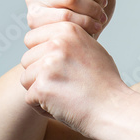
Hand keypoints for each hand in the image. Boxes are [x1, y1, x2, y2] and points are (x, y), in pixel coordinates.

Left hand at [20, 21, 125, 135]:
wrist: (113, 109)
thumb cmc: (105, 83)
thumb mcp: (91, 49)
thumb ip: (68, 40)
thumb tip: (46, 38)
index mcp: (67, 29)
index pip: (31, 38)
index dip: (42, 56)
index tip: (60, 68)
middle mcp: (56, 43)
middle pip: (26, 59)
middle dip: (39, 74)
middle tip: (65, 84)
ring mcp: (48, 65)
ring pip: (26, 79)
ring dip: (40, 91)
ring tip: (65, 95)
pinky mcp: (42, 87)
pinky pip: (29, 98)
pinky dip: (43, 107)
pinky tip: (63, 106)